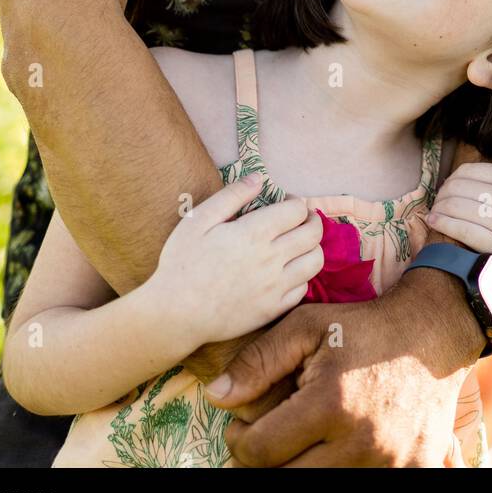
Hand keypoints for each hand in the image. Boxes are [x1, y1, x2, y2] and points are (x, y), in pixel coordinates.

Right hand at [148, 175, 323, 353]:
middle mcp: (272, 259)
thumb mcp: (198, 220)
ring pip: (315, 261)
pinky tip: (288, 270)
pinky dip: (302, 275)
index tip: (286, 202)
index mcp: (255, 233)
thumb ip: (232, 195)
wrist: (176, 314)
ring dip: (312, 247)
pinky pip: (303, 289)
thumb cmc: (182, 263)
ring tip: (299, 243)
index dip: (296, 202)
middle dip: (312, 220)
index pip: (297, 210)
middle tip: (300, 219)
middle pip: (313, 233)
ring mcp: (275, 287)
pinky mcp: (272, 310)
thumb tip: (259, 178)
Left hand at [200, 279, 474, 466]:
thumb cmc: (361, 327)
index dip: (239, 443)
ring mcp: (391, 463)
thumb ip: (258, 361)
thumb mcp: (306, 327)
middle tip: (267, 442)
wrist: (432, 333)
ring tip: (300, 444)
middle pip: (287, 480)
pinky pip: (362, 487)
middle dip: (267, 463)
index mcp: (330, 403)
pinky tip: (336, 450)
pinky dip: (342, 471)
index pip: (260, 452)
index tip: (240, 429)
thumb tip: (215, 396)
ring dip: (302, 469)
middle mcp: (361, 441)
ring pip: (322, 489)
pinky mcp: (414, 471)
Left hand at [427, 162, 491, 306]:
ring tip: (433, 212)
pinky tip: (434, 221)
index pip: (473, 171)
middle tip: (437, 201)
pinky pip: (464, 230)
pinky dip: (444, 223)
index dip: (454, 177)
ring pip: (459, 206)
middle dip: (443, 193)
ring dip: (440, 207)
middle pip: (461, 187)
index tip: (448, 186)